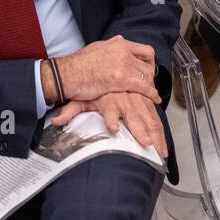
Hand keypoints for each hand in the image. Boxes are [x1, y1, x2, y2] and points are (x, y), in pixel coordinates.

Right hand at [51, 35, 161, 103]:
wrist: (66, 74)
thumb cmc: (78, 64)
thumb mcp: (97, 47)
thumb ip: (111, 46)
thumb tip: (119, 43)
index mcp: (118, 43)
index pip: (145, 51)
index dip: (150, 63)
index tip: (148, 70)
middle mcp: (122, 51)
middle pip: (147, 65)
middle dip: (150, 77)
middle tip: (149, 85)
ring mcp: (122, 65)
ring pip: (146, 76)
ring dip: (151, 87)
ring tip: (152, 94)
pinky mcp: (119, 79)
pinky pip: (142, 87)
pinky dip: (151, 94)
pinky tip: (154, 99)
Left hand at [52, 92, 167, 158]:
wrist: (110, 66)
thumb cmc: (96, 87)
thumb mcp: (81, 99)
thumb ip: (70, 111)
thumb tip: (55, 121)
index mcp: (109, 100)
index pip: (110, 111)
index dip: (111, 119)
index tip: (113, 129)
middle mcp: (125, 100)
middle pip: (134, 117)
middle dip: (141, 131)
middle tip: (146, 144)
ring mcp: (138, 101)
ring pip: (149, 119)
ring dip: (155, 136)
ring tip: (159, 153)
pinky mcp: (146, 104)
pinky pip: (155, 118)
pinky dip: (160, 133)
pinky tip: (163, 148)